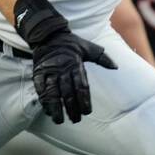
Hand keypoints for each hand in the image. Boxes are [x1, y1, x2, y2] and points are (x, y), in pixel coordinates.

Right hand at [15, 0, 116, 123]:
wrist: (48, 34)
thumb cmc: (72, 43)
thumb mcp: (89, 48)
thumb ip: (102, 58)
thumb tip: (116, 66)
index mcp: (75, 64)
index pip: (81, 86)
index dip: (84, 100)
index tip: (87, 112)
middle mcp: (62, 69)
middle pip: (67, 93)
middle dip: (71, 108)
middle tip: (76, 120)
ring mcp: (49, 71)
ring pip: (52, 93)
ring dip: (56, 108)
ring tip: (59, 120)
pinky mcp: (38, 72)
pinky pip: (40, 88)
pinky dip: (43, 100)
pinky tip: (48, 110)